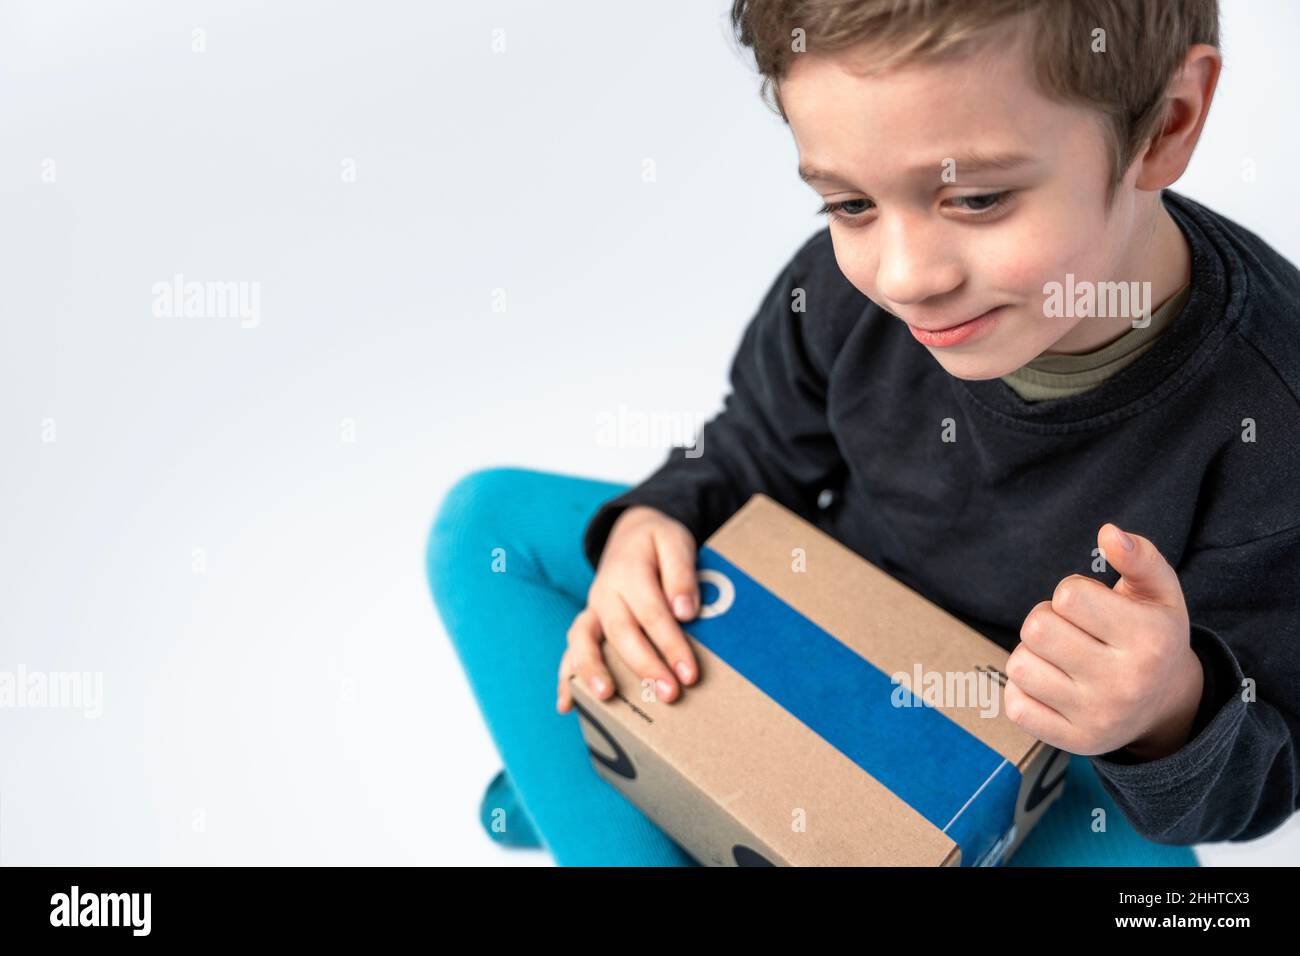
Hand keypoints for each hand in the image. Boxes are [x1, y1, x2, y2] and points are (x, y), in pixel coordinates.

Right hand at [555, 506, 700, 714]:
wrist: (630, 532)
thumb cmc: (658, 543)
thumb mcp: (675, 542)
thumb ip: (680, 574)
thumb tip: (684, 611)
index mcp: (629, 571)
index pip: (652, 612)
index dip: (671, 644)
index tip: (689, 673)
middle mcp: (605, 593)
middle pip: (621, 632)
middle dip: (644, 666)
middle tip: (668, 694)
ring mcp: (592, 610)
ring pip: (583, 641)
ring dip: (593, 671)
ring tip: (606, 698)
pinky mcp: (587, 624)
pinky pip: (570, 651)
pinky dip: (565, 678)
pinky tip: (566, 705)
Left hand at [1005, 523, 1204, 759]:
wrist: (1164, 706)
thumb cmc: (1152, 636)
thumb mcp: (1160, 592)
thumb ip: (1140, 556)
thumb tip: (1109, 533)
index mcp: (1150, 641)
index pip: (1068, 595)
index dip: (1071, 593)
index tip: (1092, 608)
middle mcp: (1125, 683)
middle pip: (1036, 627)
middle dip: (1047, 620)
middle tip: (1073, 631)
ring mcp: (1097, 717)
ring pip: (1019, 664)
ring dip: (1033, 653)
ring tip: (1064, 658)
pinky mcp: (1072, 741)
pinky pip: (1014, 704)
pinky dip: (1025, 689)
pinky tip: (1054, 686)